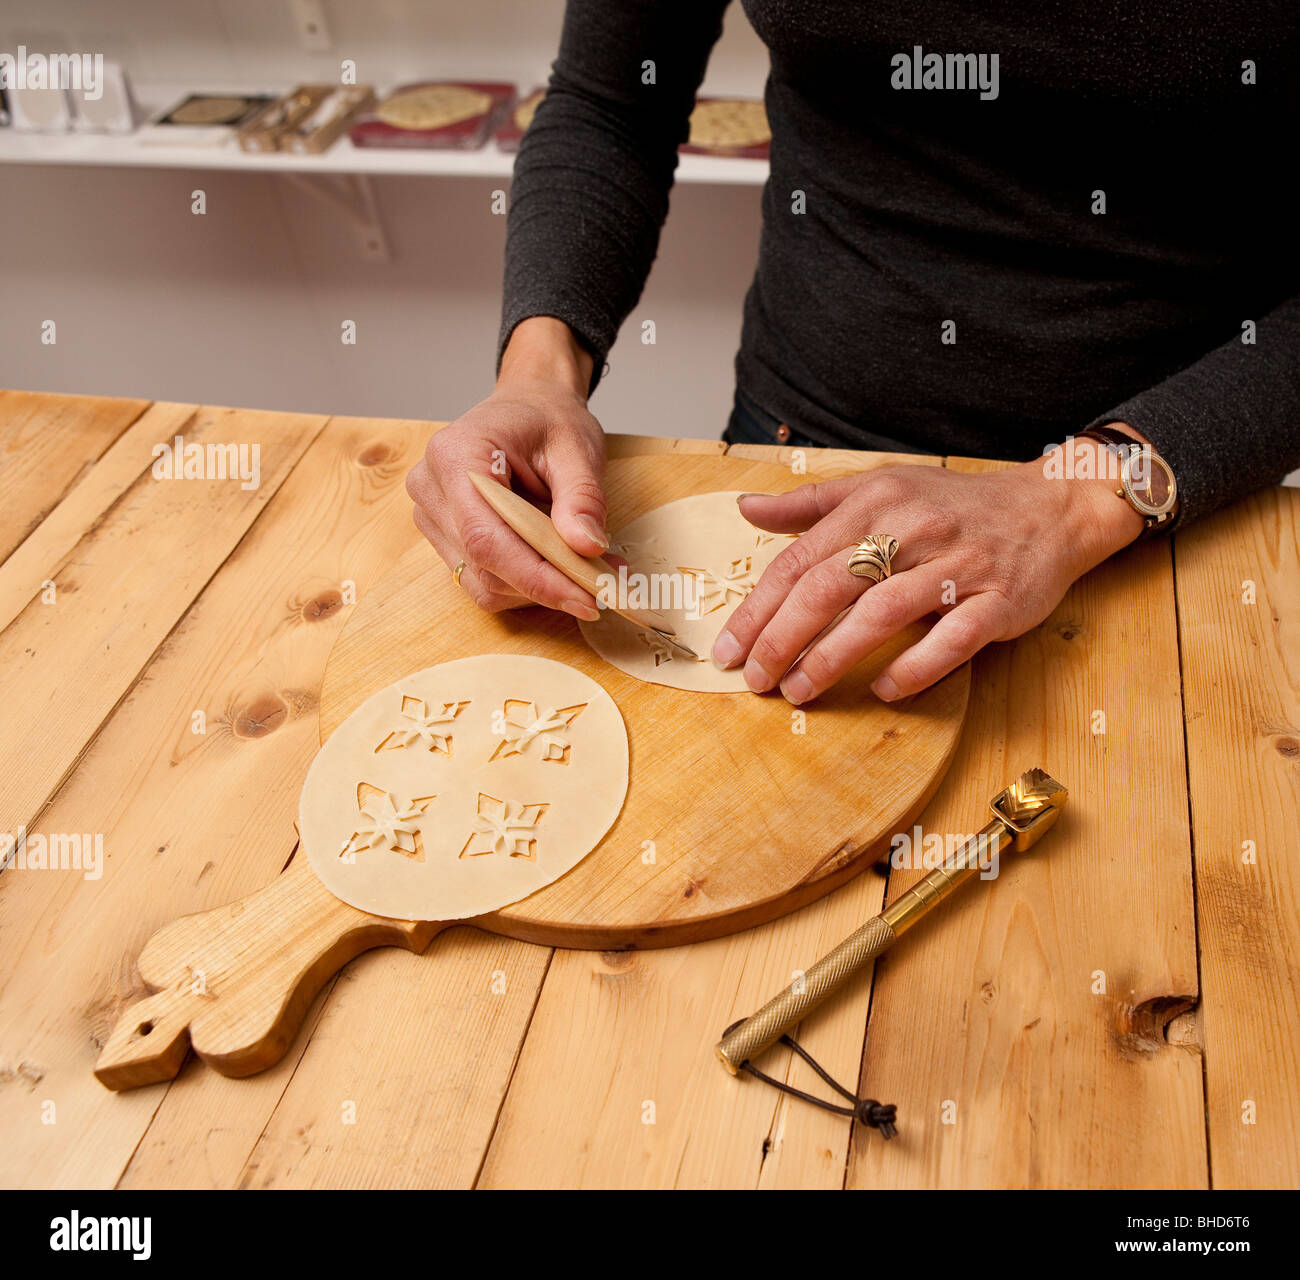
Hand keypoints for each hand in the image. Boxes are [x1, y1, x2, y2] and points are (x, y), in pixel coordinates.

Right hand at [406, 318, 608, 618]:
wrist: (526, 406)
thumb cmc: (547, 419)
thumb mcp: (577, 448)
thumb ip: (582, 498)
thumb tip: (587, 547)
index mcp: (456, 455)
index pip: (486, 537)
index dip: (535, 577)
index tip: (586, 598)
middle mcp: (431, 487)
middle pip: (483, 565)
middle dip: (546, 585)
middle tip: (602, 587)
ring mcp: (431, 515)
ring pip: (483, 582)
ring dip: (537, 588)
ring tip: (584, 569)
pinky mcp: (444, 536)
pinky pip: (483, 579)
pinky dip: (525, 583)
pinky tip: (555, 566)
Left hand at [712, 440, 1144, 702]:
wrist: (1050, 508)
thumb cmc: (952, 504)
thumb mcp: (880, 487)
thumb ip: (811, 504)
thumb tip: (746, 508)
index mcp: (875, 503)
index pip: (800, 560)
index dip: (758, 609)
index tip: (728, 649)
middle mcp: (913, 529)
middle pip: (831, 585)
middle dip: (783, 637)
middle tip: (756, 680)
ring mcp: (958, 565)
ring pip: (883, 612)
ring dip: (833, 656)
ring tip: (799, 690)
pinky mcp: (999, 600)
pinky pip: (953, 638)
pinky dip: (916, 666)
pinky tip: (884, 690)